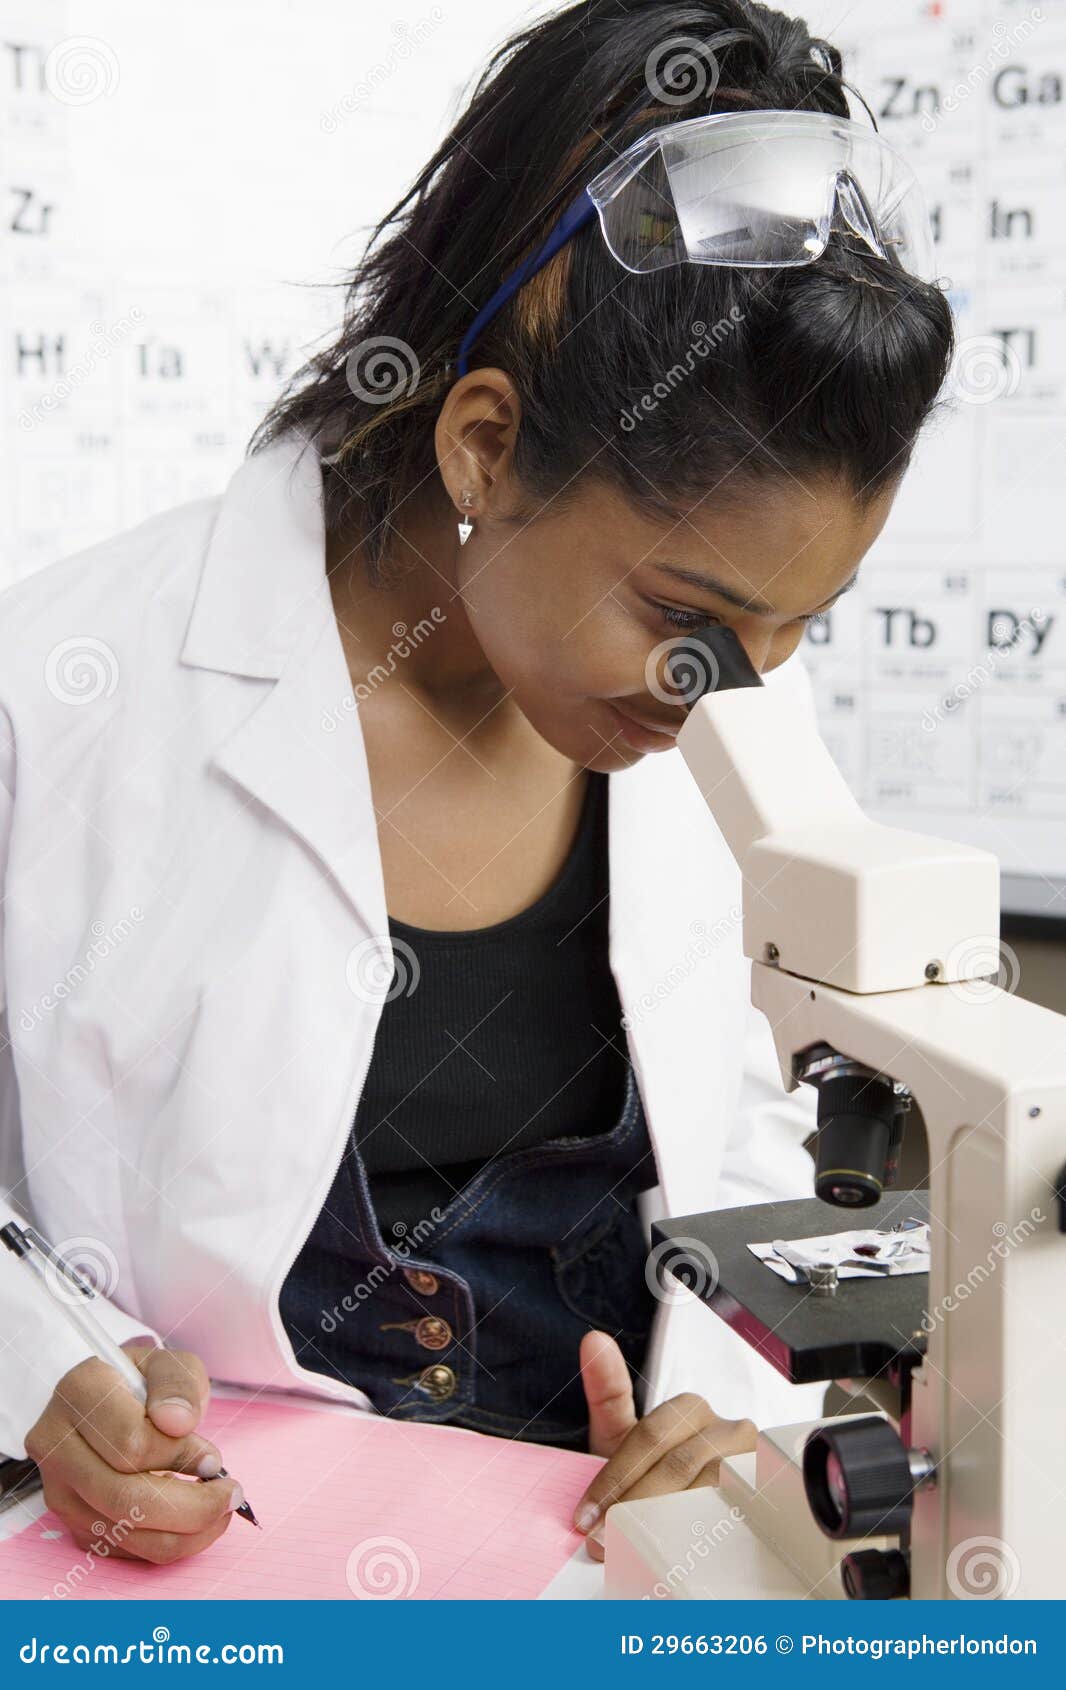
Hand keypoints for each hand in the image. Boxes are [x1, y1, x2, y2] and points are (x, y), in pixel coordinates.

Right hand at [24, 1344, 240, 1563]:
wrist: (106, 1401)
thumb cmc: (142, 1382)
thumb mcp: (169, 1364)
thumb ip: (178, 1384)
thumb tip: (178, 1423)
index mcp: (78, 1392)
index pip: (130, 1443)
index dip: (181, 1456)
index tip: (214, 1458)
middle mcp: (56, 1444)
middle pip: (123, 1498)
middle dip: (191, 1506)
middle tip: (231, 1495)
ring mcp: (58, 1488)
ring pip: (123, 1531)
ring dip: (185, 1531)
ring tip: (220, 1510)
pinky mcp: (70, 1521)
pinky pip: (122, 1549)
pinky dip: (167, 1542)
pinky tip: (193, 1521)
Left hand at [571, 1330, 756, 1561]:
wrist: (695, 1498)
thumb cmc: (656, 1467)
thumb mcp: (626, 1432)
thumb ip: (608, 1391)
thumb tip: (593, 1340)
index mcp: (692, 1409)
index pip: (649, 1438)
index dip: (614, 1479)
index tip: (586, 1517)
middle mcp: (727, 1431)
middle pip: (677, 1467)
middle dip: (632, 1507)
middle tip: (602, 1542)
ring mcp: (752, 1467)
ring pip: (707, 1494)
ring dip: (662, 1527)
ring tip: (630, 1553)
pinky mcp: (768, 1503)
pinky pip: (734, 1523)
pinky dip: (699, 1542)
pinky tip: (674, 1560)